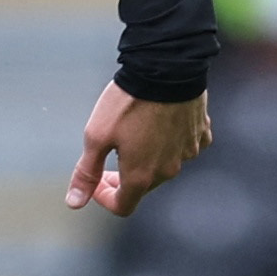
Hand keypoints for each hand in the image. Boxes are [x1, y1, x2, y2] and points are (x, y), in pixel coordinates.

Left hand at [66, 83, 211, 216]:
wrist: (166, 69)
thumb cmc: (127, 103)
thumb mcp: (96, 137)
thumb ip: (86, 173)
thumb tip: (74, 203)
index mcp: (142, 175)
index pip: (123, 206)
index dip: (104, 197)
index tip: (96, 180)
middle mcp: (169, 170)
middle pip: (143, 186)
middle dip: (123, 177)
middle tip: (108, 154)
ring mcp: (188, 152)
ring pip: (164, 165)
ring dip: (146, 157)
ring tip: (133, 130)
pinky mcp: (201, 134)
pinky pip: (183, 146)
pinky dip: (169, 141)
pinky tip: (157, 123)